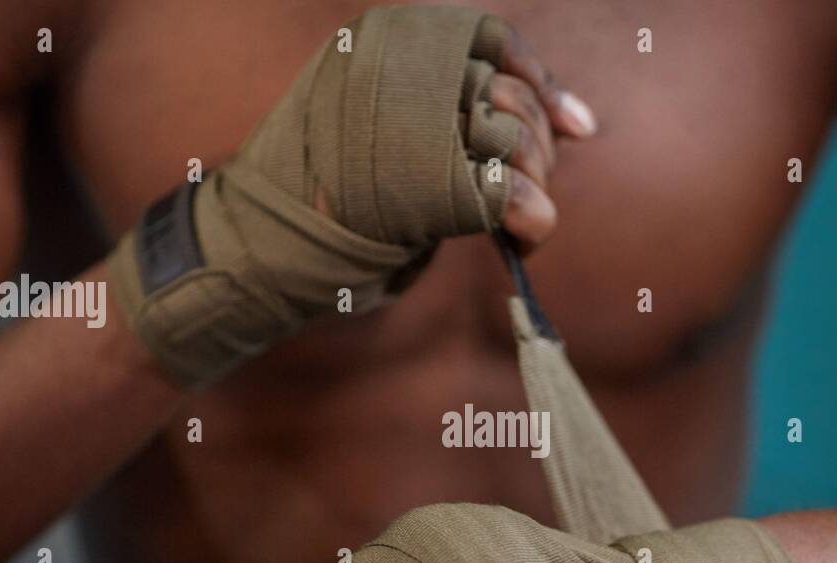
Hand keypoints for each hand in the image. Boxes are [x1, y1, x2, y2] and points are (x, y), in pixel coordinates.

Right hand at [109, 5, 596, 386]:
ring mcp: (410, 120)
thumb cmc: (320, 203)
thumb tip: (545, 123)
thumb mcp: (379, 133)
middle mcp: (399, 69)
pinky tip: (526, 238)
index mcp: (386, 43)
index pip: (490, 41)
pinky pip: (507, 190)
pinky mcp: (425, 178)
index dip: (542, 83)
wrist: (259, 248)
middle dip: (535, 149)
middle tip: (525, 193)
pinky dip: (530, 216)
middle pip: (508, 96)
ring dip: (532, 185)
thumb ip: (440, 114)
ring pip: (513, 138)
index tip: (577, 126)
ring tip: (517, 221)